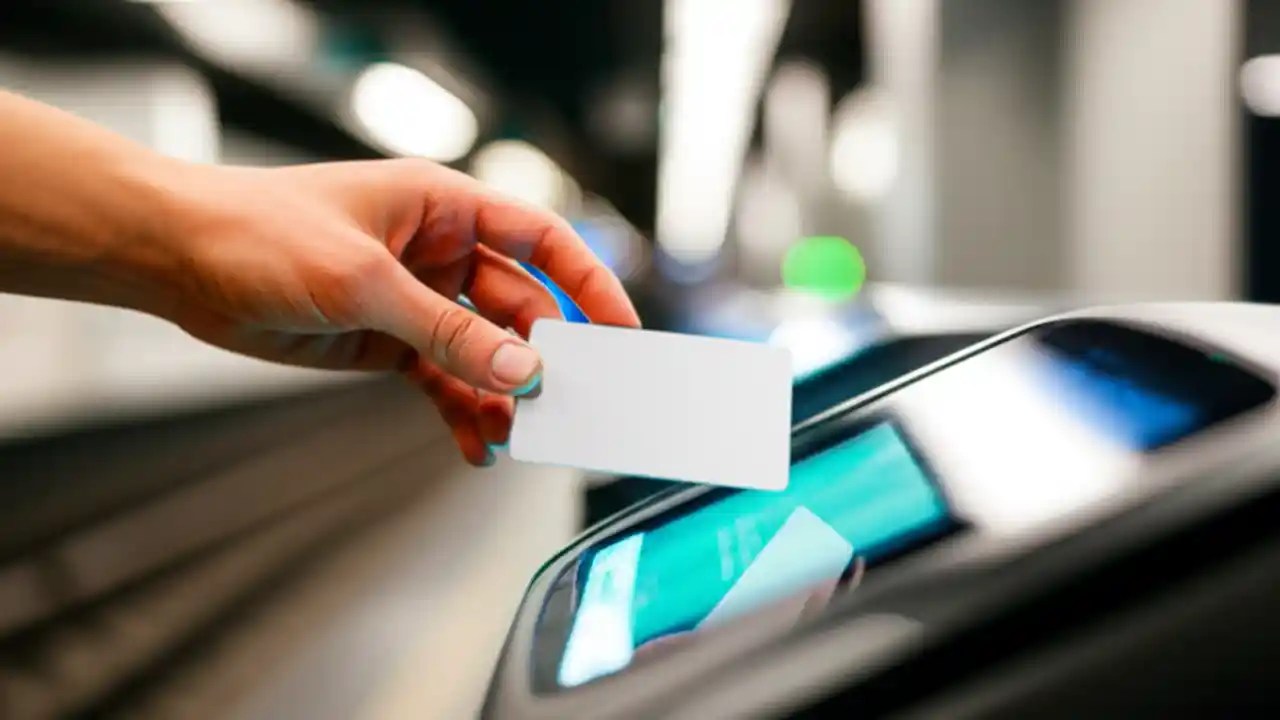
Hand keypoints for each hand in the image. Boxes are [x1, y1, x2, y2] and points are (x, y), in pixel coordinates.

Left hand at [147, 158, 638, 464]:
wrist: (178, 259)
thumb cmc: (260, 233)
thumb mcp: (364, 283)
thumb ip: (448, 330)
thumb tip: (522, 371)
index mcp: (443, 206)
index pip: (540, 239)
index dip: (588, 281)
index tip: (622, 329)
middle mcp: (437, 250)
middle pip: (518, 306)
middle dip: (541, 356)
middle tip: (564, 404)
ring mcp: (414, 299)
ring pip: (483, 352)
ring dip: (503, 394)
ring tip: (519, 437)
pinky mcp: (387, 342)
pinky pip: (444, 380)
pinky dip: (463, 412)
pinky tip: (478, 445)